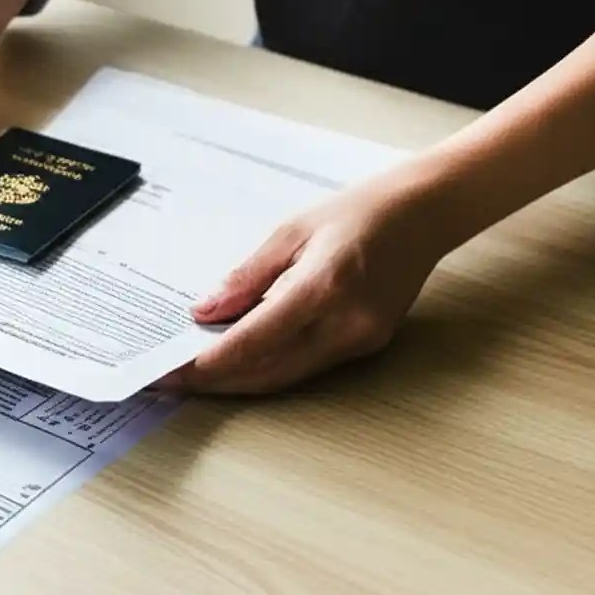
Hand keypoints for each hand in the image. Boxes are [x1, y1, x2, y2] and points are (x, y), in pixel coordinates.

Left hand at [159, 182, 449, 394]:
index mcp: (323, 287)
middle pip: (266, 372)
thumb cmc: (359, 213)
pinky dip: (268, 367)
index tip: (170, 370)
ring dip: (238, 380)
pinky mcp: (364, 347)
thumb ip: (246, 277)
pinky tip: (239, 360)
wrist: (423, 214)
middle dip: (214, 382)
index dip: (207, 363)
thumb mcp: (290, 232)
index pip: (252, 342)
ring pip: (284, 377)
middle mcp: (344, 323)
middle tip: (170, 380)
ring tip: (196, 374)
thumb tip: (205, 312)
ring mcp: (359, 341)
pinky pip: (306, 367)